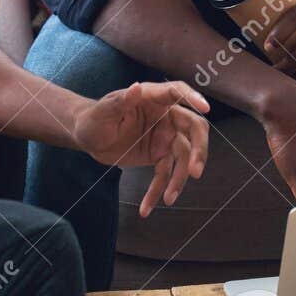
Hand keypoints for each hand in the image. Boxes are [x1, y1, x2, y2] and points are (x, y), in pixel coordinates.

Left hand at [73, 80, 210, 217]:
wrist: (89, 138)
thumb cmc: (95, 117)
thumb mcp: (105, 111)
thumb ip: (121, 101)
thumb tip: (137, 87)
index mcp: (153, 97)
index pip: (178, 92)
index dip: (194, 97)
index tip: (205, 108)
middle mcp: (166, 115)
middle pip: (193, 127)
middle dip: (199, 149)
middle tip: (196, 171)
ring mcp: (165, 136)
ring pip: (184, 154)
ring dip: (180, 177)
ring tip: (169, 198)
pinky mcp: (159, 154)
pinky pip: (165, 173)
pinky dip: (158, 190)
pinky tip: (147, 207)